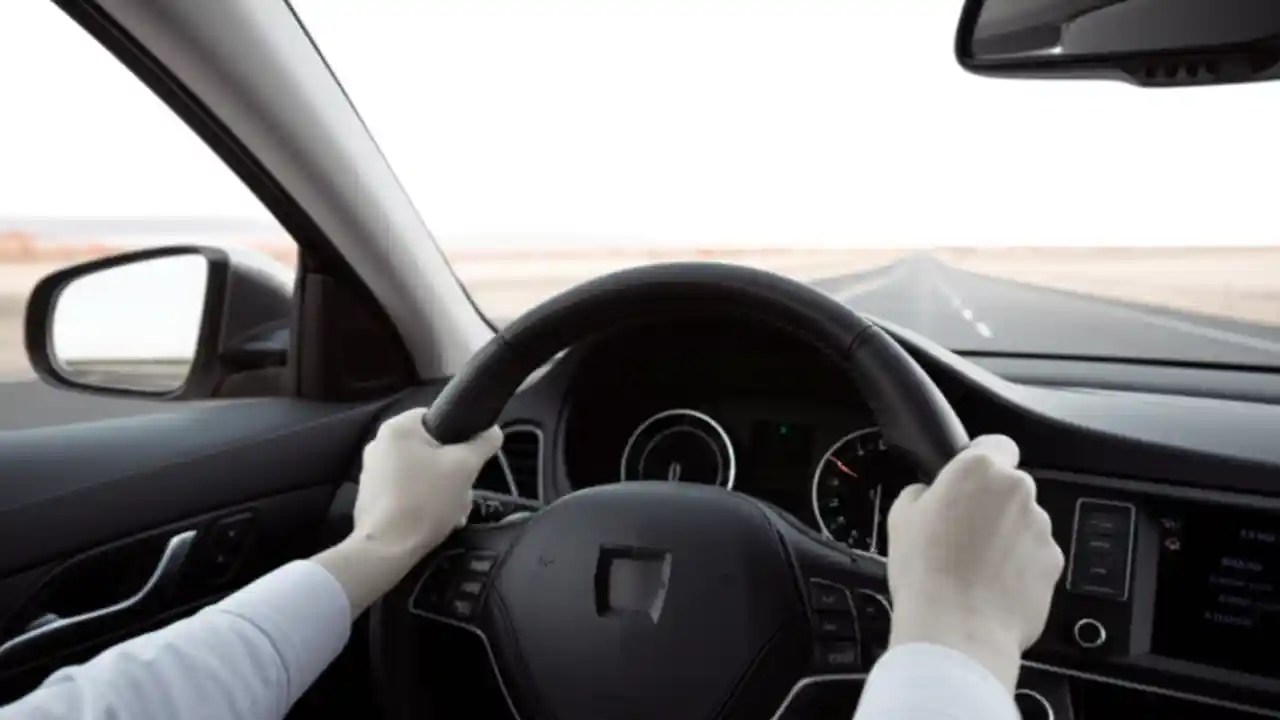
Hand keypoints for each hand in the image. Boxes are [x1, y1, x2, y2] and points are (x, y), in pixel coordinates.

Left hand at [315, 409, 502, 615]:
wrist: (387, 548)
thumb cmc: (426, 501)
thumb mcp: (465, 468)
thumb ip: (483, 443)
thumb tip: (492, 431)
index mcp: (398, 428)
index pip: (437, 418)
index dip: (460, 438)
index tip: (469, 461)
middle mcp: (379, 443)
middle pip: (431, 449)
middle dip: (453, 472)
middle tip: (463, 492)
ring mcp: (372, 471)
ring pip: (421, 473)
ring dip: (442, 490)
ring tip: (452, 513)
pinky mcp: (371, 496)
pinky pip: (406, 491)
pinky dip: (422, 502)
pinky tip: (434, 521)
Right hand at [884, 435, 1064, 692]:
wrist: (957, 629)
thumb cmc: (926, 572)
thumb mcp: (901, 518)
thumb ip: (923, 493)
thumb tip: (931, 495)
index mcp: (978, 469)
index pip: (997, 444)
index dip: (982, 460)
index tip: (969, 481)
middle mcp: (1017, 491)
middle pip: (1009, 487)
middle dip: (991, 504)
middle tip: (961, 532)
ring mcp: (1041, 527)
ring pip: (1023, 521)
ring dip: (1006, 535)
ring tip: (975, 565)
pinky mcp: (1054, 562)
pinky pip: (1034, 554)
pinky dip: (1019, 565)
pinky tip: (992, 584)